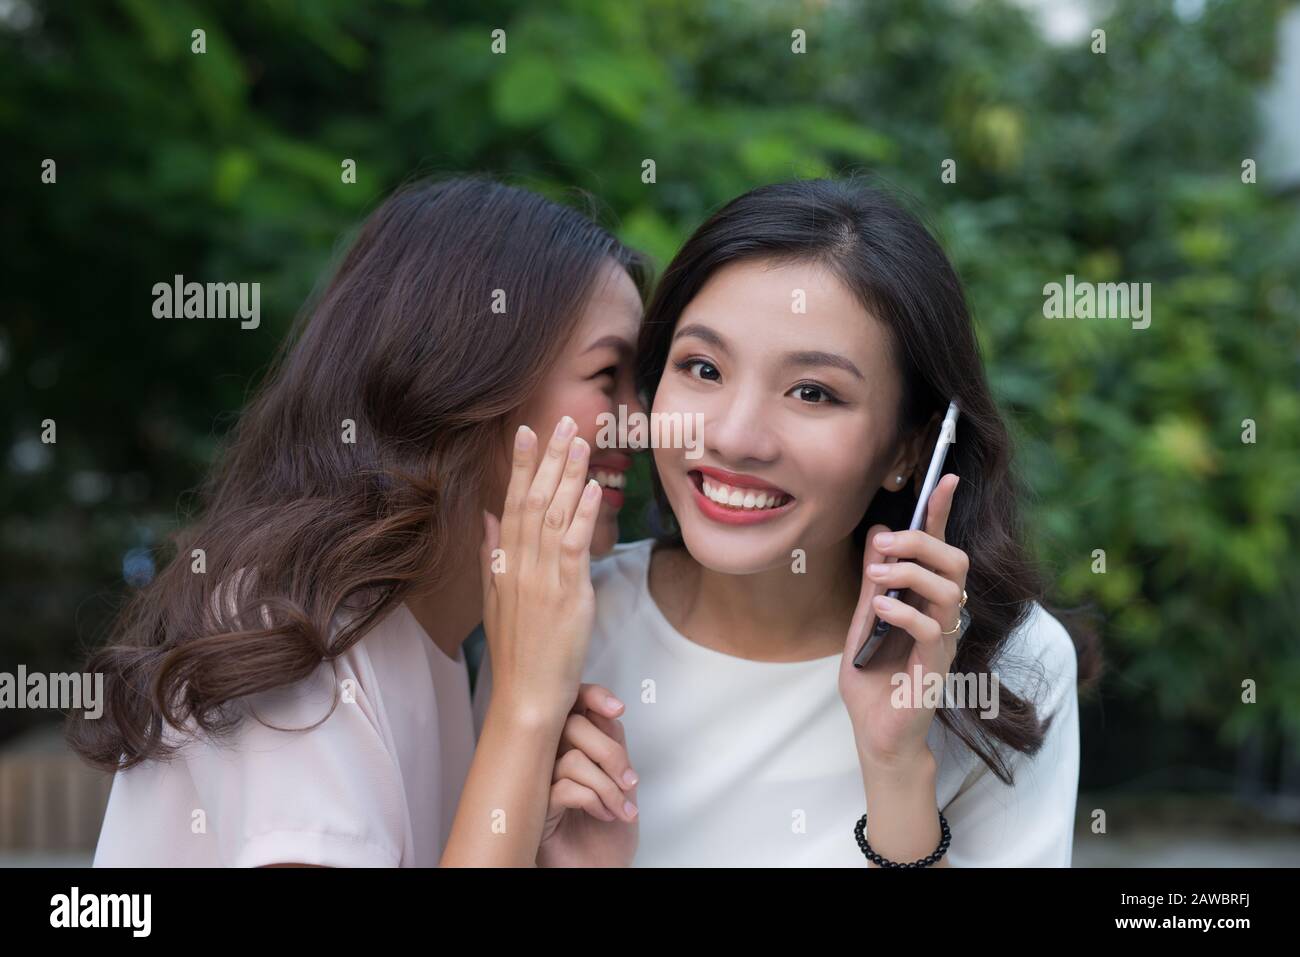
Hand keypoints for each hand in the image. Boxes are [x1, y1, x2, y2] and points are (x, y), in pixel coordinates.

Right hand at [480, 417, 602, 726]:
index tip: (526, 431)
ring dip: (568, 476)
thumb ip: (490, 554)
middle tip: (561, 422)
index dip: (520, 466)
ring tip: (580, 441)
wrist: (525, 696)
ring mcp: (542, 580)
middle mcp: (519, 567)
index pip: (511, 504)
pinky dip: (583, 516)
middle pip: (532, 501)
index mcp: (503, 565)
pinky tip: (592, 489)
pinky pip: (573, 548)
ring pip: (553, 517)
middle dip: (548, 459)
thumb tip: (488, 516)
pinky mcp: (567, 596)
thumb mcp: (494, 599)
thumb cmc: (517, 652)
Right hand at [537, 683, 638, 867]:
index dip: (593, 695)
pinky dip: (593, 800)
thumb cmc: (608, 832)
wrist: (602, 870)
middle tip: (628, 781)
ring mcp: (538, 782)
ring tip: (619, 808)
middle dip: (611, 753)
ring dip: (607, 786)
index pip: (571, 704)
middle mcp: (548, 759)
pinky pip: (565, 787)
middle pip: (573, 725)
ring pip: (572, 758)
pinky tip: (601, 814)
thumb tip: (610, 711)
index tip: (617, 708)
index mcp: (566, 746)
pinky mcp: (536, 808)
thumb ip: (613, 744)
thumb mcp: (621, 780)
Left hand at [839, 473, 967, 768]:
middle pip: (954, 560)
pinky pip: (933, 628)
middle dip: (921, 541)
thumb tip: (877, 534)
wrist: (876, 734)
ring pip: (951, 588)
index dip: (943, 512)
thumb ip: (873, 583)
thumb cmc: (873, 679)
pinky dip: (905, 611)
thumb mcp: (863, 622)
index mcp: (925, 600)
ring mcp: (945, 640)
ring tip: (877, 577)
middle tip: (883, 544)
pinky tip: (881, 609)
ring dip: (911, 573)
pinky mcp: (938, 667)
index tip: (945, 477)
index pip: (940, 548)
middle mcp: (943, 615)